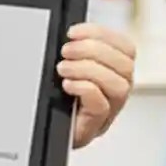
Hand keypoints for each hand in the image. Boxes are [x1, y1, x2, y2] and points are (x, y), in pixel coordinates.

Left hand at [58, 23, 135, 147]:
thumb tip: (71, 35)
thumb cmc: (53, 100)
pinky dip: (84, 89)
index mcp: (114, 73)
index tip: (74, 32)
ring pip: (119, 86)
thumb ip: (74, 51)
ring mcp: (108, 113)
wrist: (39, 133)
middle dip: (93, 50)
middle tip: (66, 50)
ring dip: (89, 69)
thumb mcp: (65, 69)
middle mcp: (116, 94)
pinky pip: (101, 106)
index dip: (102, 34)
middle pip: (125, 66)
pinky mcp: (93, 127)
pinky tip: (67, 85)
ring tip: (63, 68)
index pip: (126, 48)